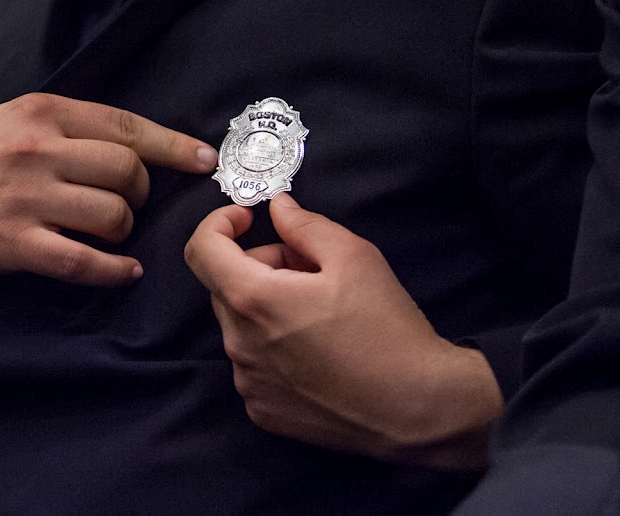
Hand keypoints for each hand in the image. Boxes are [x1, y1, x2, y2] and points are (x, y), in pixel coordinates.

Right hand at [0, 93, 216, 385]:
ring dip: (123, 232)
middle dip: (139, 193)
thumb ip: (63, 129)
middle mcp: (34, 149)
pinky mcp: (13, 243)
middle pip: (127, 171)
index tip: (204, 160)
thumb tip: (134, 146)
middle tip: (124, 205)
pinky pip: (84, 261)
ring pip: (113, 215)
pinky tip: (121, 272)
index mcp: (38, 112)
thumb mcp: (8, 125)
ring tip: (109, 236)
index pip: (124, 125)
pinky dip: (112, 271)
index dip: (173, 146)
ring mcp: (24, 196)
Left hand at [184, 194, 501, 471]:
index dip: (218, 223)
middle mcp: (239, 344)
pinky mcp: (263, 411)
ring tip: (321, 314)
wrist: (419, 408)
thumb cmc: (387, 329)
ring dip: (267, 308)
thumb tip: (277, 208)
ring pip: (241, 325)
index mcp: (253, 300)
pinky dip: (274, 348)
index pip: (200, 249)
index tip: (246, 218)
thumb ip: (304, 225)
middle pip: (226, 285)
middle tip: (311, 270)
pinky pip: (254, 364)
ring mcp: (248, 383)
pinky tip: (318, 352)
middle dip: (261, 266)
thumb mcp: (353, 257)